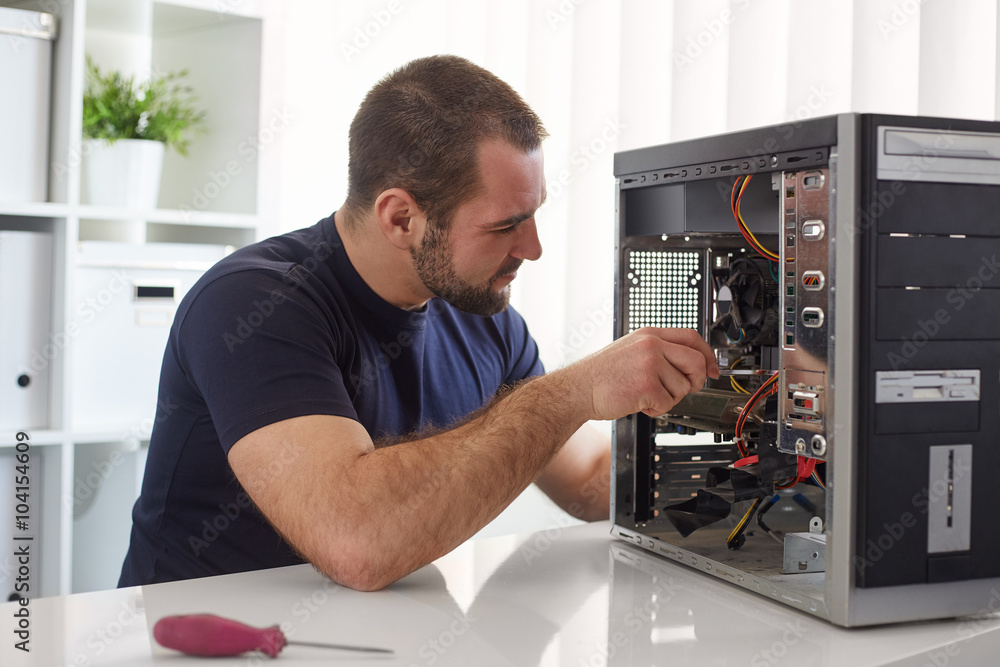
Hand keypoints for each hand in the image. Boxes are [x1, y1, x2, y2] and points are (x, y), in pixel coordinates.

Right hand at [564, 328, 718, 420]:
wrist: (578, 389)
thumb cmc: (600, 375)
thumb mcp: (631, 350)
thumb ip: (658, 351)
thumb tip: (688, 365)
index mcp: (649, 334)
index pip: (692, 338)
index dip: (707, 355)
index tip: (712, 370)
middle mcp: (652, 345)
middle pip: (696, 362)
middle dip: (695, 381)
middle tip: (683, 389)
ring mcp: (650, 364)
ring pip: (683, 387)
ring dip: (669, 398)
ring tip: (647, 395)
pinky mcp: (647, 385)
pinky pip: (668, 403)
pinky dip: (656, 409)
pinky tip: (640, 403)